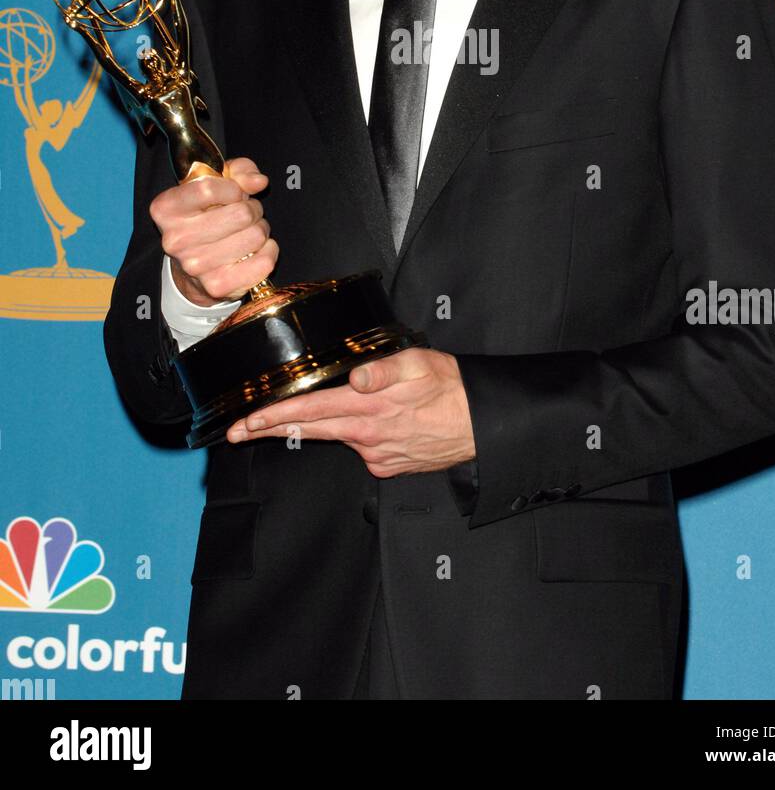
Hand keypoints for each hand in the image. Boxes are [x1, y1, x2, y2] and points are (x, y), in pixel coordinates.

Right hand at [149, 156, 278, 306]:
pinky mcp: (217, 286)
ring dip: (260, 230)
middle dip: (252, 209)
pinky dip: (268, 251)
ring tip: (247, 232)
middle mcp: (175, 240)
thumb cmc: (207, 215)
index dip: (233, 188)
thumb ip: (240, 171)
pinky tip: (256, 250)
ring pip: (255, 236)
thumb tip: (258, 181)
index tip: (235, 194)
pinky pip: (264, 261)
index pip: (209, 188)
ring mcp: (195, 266)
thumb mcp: (217, 183)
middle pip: (240, 213)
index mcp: (166, 209)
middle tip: (245, 215)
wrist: (193, 267)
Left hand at [226, 347, 475, 477]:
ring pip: (335, 437)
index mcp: (369, 407)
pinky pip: (361, 448)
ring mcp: (376, 455)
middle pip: (309, 431)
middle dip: (270, 430)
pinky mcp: (387, 466)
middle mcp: (367, 436)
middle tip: (237, 432)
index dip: (275, 416)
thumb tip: (357, 377)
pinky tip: (364, 423)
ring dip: (312, 429)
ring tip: (285, 420)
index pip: (310, 411)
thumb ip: (384, 369)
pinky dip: (354, 435)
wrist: (480, 424)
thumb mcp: (420, 364)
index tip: (246, 421)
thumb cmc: (450, 388)